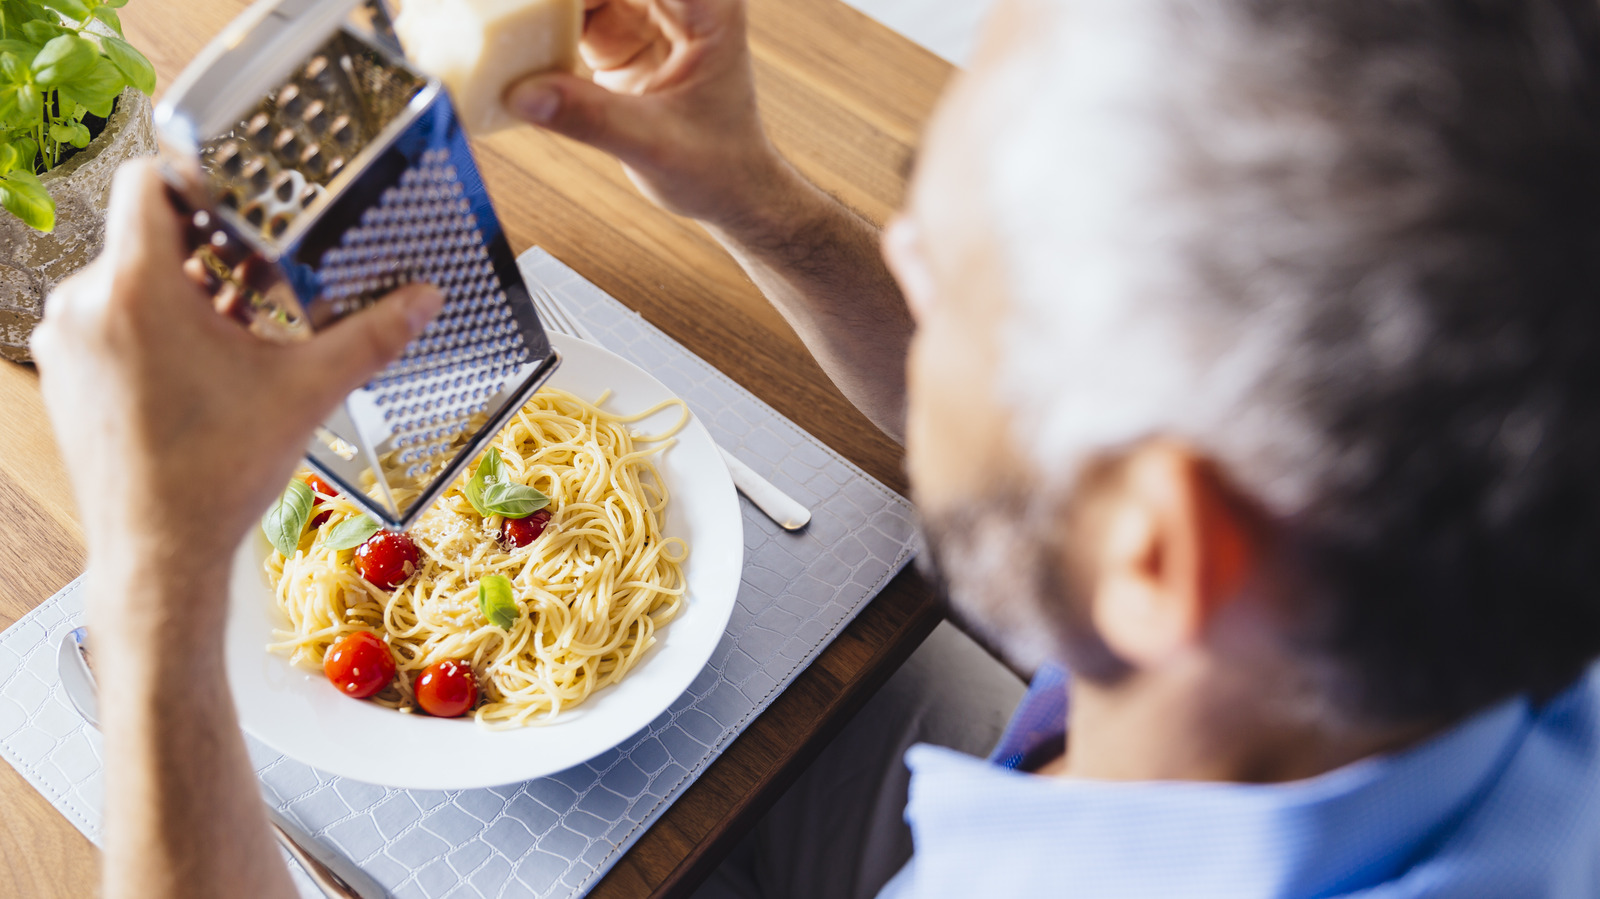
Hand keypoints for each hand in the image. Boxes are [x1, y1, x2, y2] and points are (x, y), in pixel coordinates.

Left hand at [30, 160, 440, 611]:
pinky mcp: (65, 376)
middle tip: (259, 277)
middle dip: (204, 254)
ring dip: (180, 296)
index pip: (145, 181)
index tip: (235, 199)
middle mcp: (87, 305)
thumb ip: (369, 336)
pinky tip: (203, 368)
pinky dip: (151, 331)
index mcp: (139, 288)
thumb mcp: (307, 391)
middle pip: (145, 239)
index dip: (193, 178)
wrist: (160, 553)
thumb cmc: (216, 474)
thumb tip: (423, 300)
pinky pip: (108, 325)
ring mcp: (67, 343)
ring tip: (238, 330)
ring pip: (127, 284)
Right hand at [505, 0, 796, 229]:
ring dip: (536, 8)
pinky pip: (565, 14)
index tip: (540, 5)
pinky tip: (507, 44)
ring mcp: (642, 10)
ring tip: (493, 23)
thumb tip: (523, 96)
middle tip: (497, 9)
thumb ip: (591, 118)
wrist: (730, 189)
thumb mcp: (654, 145)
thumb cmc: (719, 166)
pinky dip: (536, 26)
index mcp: (706, 5)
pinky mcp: (616, 30)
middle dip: (548, 1)